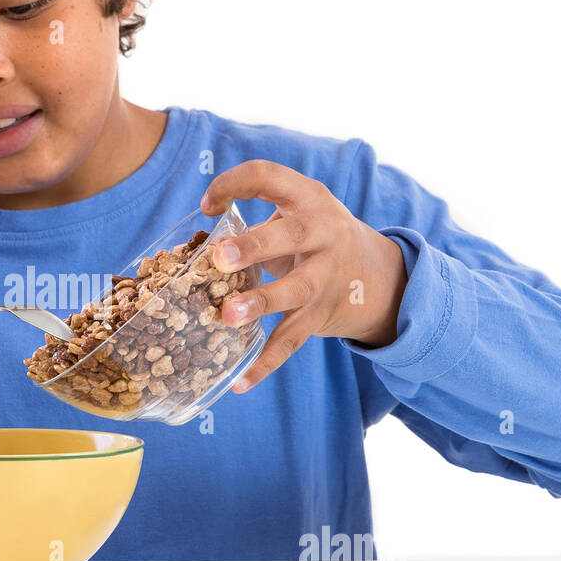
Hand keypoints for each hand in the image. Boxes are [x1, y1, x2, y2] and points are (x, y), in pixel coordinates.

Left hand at [199, 160, 407, 391]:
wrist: (374, 273)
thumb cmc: (310, 236)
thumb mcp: (294, 211)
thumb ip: (249, 219)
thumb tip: (186, 245)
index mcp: (307, 198)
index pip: (269, 177)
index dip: (234, 184)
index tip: (207, 204)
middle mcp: (323, 234)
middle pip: (292, 236)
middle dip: (256, 245)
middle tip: (220, 257)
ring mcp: (325, 277)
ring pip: (295, 291)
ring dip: (261, 303)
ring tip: (226, 316)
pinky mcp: (320, 315)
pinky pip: (292, 341)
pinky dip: (265, 363)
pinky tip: (239, 383)